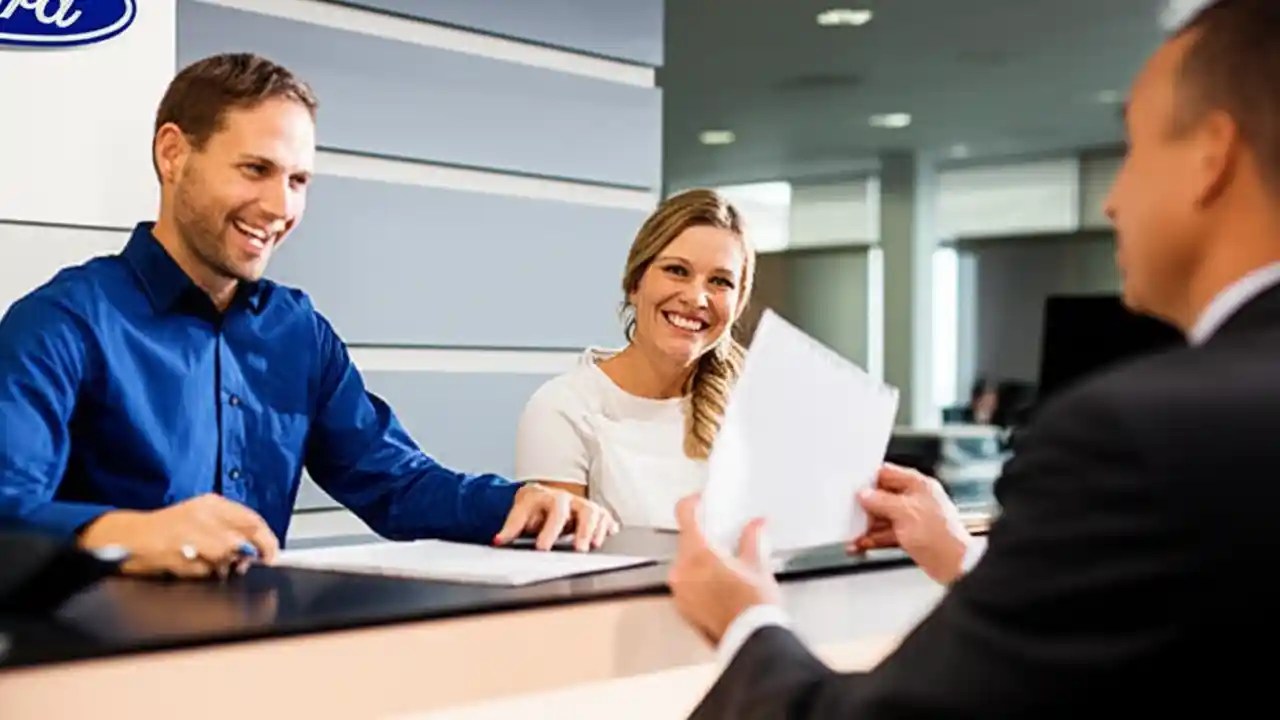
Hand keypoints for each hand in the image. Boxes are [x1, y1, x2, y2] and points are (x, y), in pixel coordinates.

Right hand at [77, 494, 279, 578]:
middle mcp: (203, 514)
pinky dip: (202, 574)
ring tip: (207, 565)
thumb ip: (229, 531)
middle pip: (242, 539)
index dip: (267, 540)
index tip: (272, 556)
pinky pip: (202, 570)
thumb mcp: (201, 519)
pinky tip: (189, 568)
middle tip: (249, 566)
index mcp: (212, 504)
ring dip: (222, 568)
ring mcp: (189, 532)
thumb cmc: (166, 531)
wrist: (127, 537)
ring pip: (224, 556)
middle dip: (250, 557)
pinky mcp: (176, 551)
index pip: (252, 520)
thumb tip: (256, 553)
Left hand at [493, 483, 618, 551]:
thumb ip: (510, 528)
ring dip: (597, 530)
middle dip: (582, 530)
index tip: (543, 548)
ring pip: (597, 513)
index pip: (553, 512)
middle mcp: (569, 500)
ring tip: (595, 545)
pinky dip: (609, 527)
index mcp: (550, 498)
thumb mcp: (519, 514)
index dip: (549, 531)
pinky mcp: (595, 514)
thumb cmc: (532, 507)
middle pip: (583, 510)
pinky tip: (611, 534)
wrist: (539, 497)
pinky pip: (607, 518)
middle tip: (578, 550)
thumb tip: (498, 541)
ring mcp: (583, 506)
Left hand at [667, 494, 780, 644]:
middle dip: (703, 538)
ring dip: (700, 560)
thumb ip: (753, 538)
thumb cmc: (752, 604)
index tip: (700, 500)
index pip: (685, 515)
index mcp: (697, 553)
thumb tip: (757, 524)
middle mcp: (681, 570)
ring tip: (725, 566)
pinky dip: (698, 579)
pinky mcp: (682, 607)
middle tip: (723, 539)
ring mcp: (679, 590)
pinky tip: (719, 584)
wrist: (749, 640)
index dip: (692, 503)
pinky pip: (686, 583)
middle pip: (686, 541)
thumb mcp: (757, 565)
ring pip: (685, 563)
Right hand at [849, 463, 971, 584]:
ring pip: (883, 518)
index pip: (887, 473)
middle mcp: (915, 499)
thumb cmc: (940, 535)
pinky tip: (860, 544)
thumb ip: (881, 501)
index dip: (868, 479)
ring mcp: (913, 518)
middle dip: (865, 507)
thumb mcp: (904, 512)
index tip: (852, 486)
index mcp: (918, 485)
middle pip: (882, 497)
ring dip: (866, 526)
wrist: (955, 565)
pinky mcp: (911, 536)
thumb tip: (865, 495)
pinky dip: (873, 539)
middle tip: (849, 512)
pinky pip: (886, 534)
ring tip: (851, 533)